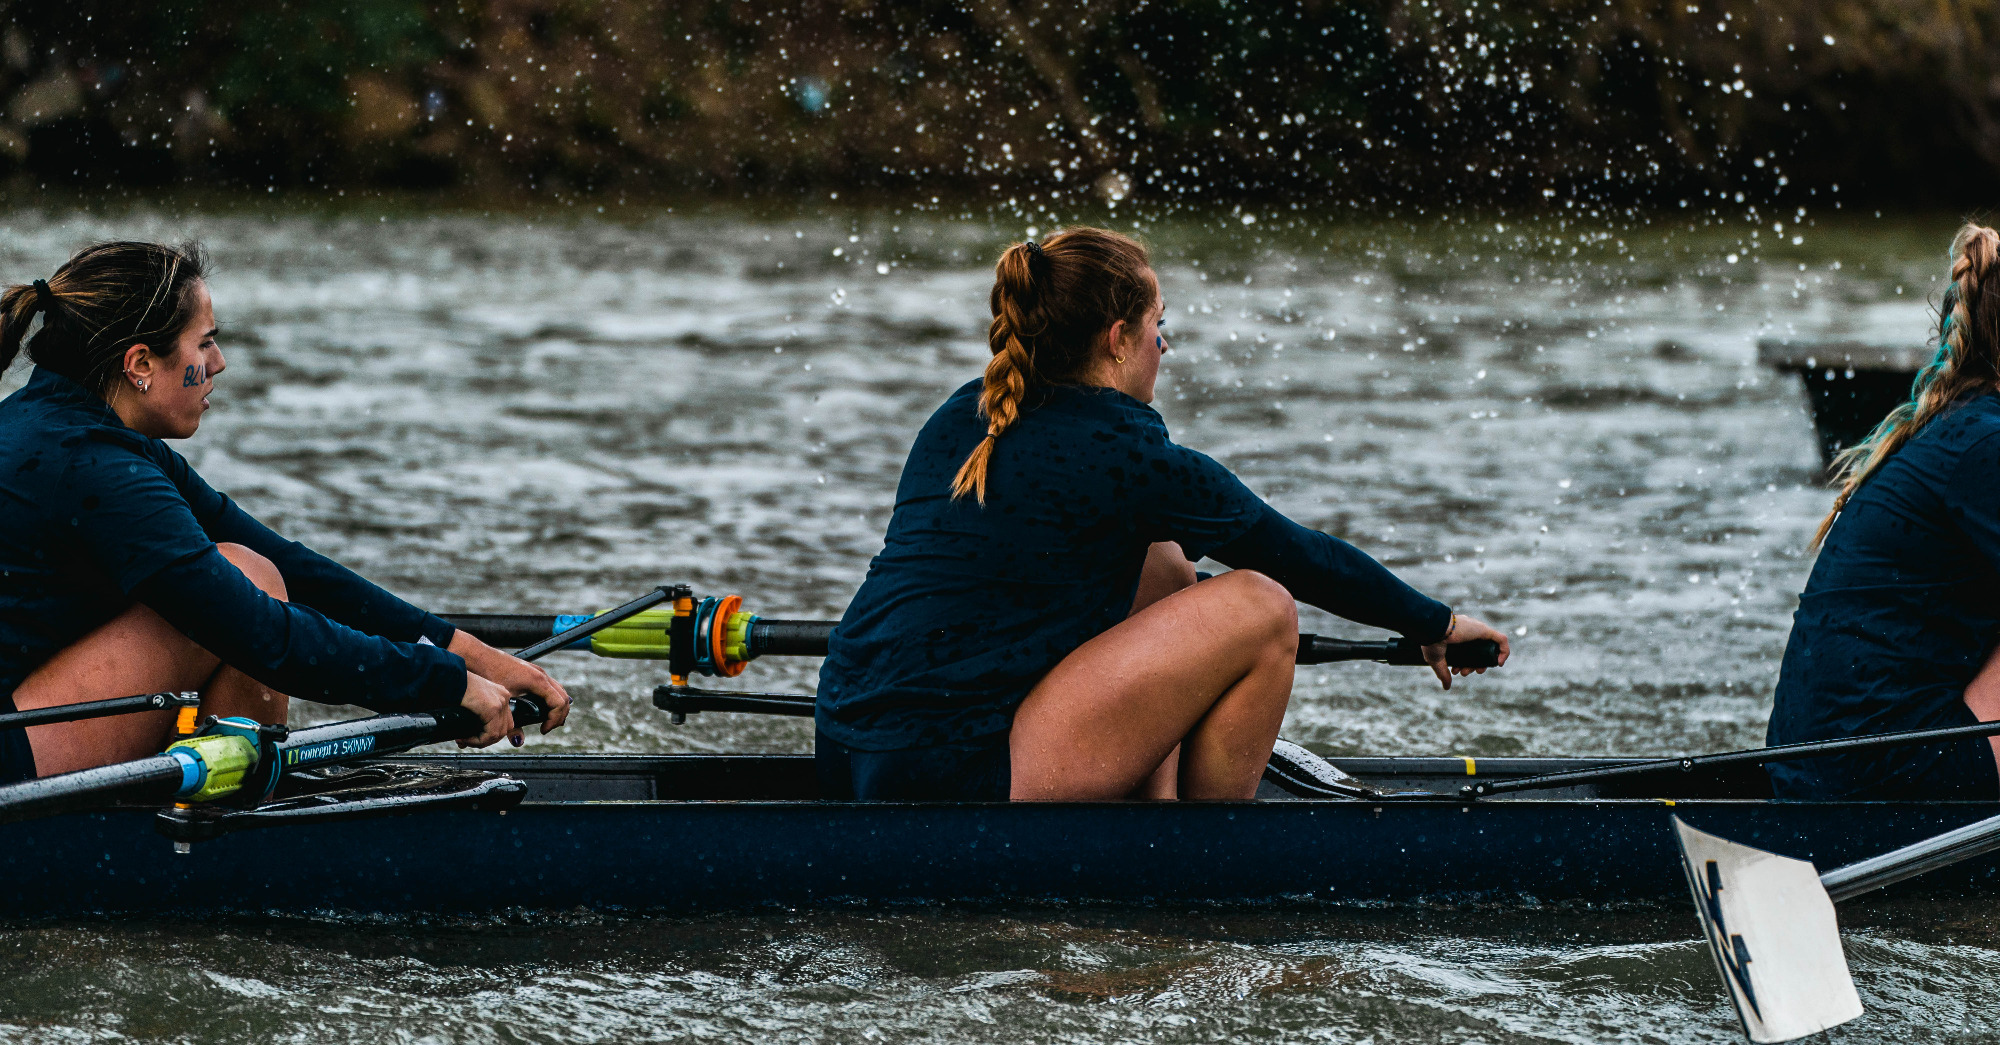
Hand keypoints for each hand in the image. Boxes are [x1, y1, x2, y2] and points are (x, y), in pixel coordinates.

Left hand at [448, 629, 572, 741]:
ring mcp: (536, 671)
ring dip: (557, 707)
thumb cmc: (487, 675)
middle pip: (564, 697)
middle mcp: (540, 674)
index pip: (559, 703)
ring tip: (546, 720)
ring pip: (558, 691)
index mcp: (537, 681)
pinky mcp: (530, 671)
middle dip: (559, 715)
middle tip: (548, 728)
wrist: (476, 656)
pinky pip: (549, 686)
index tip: (543, 730)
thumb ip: (512, 724)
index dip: (554, 720)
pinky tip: (539, 707)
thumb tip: (518, 741)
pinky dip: (550, 699)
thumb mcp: (502, 703)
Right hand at [457, 672, 517, 747]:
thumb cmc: (453, 688)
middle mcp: (504, 697)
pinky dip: (478, 740)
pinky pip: (490, 733)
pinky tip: (466, 738)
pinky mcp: (493, 708)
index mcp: (500, 694)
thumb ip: (475, 719)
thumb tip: (468, 739)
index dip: (489, 734)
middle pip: (504, 728)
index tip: (474, 738)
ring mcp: (501, 702)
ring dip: (481, 742)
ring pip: (498, 733)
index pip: (504, 721)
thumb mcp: (470, 703)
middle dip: (486, 739)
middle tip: (468, 741)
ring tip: (465, 740)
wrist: (448, 678)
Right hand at [1420, 613, 1510, 690]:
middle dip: (1473, 665)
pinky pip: (1501, 640)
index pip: (1467, 651)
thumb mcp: (1436, 660)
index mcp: (1456, 636)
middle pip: (1478, 651)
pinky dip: (1504, 652)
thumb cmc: (1431, 641)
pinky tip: (1499, 663)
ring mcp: (1477, 631)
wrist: (1433, 628)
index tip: (1456, 671)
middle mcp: (1468, 632)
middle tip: (1465, 672)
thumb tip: (1447, 687)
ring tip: (1478, 671)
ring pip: (1488, 648)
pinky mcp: (1484, 630)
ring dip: (1485, 662)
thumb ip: (1442, 673)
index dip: (1465, 663)